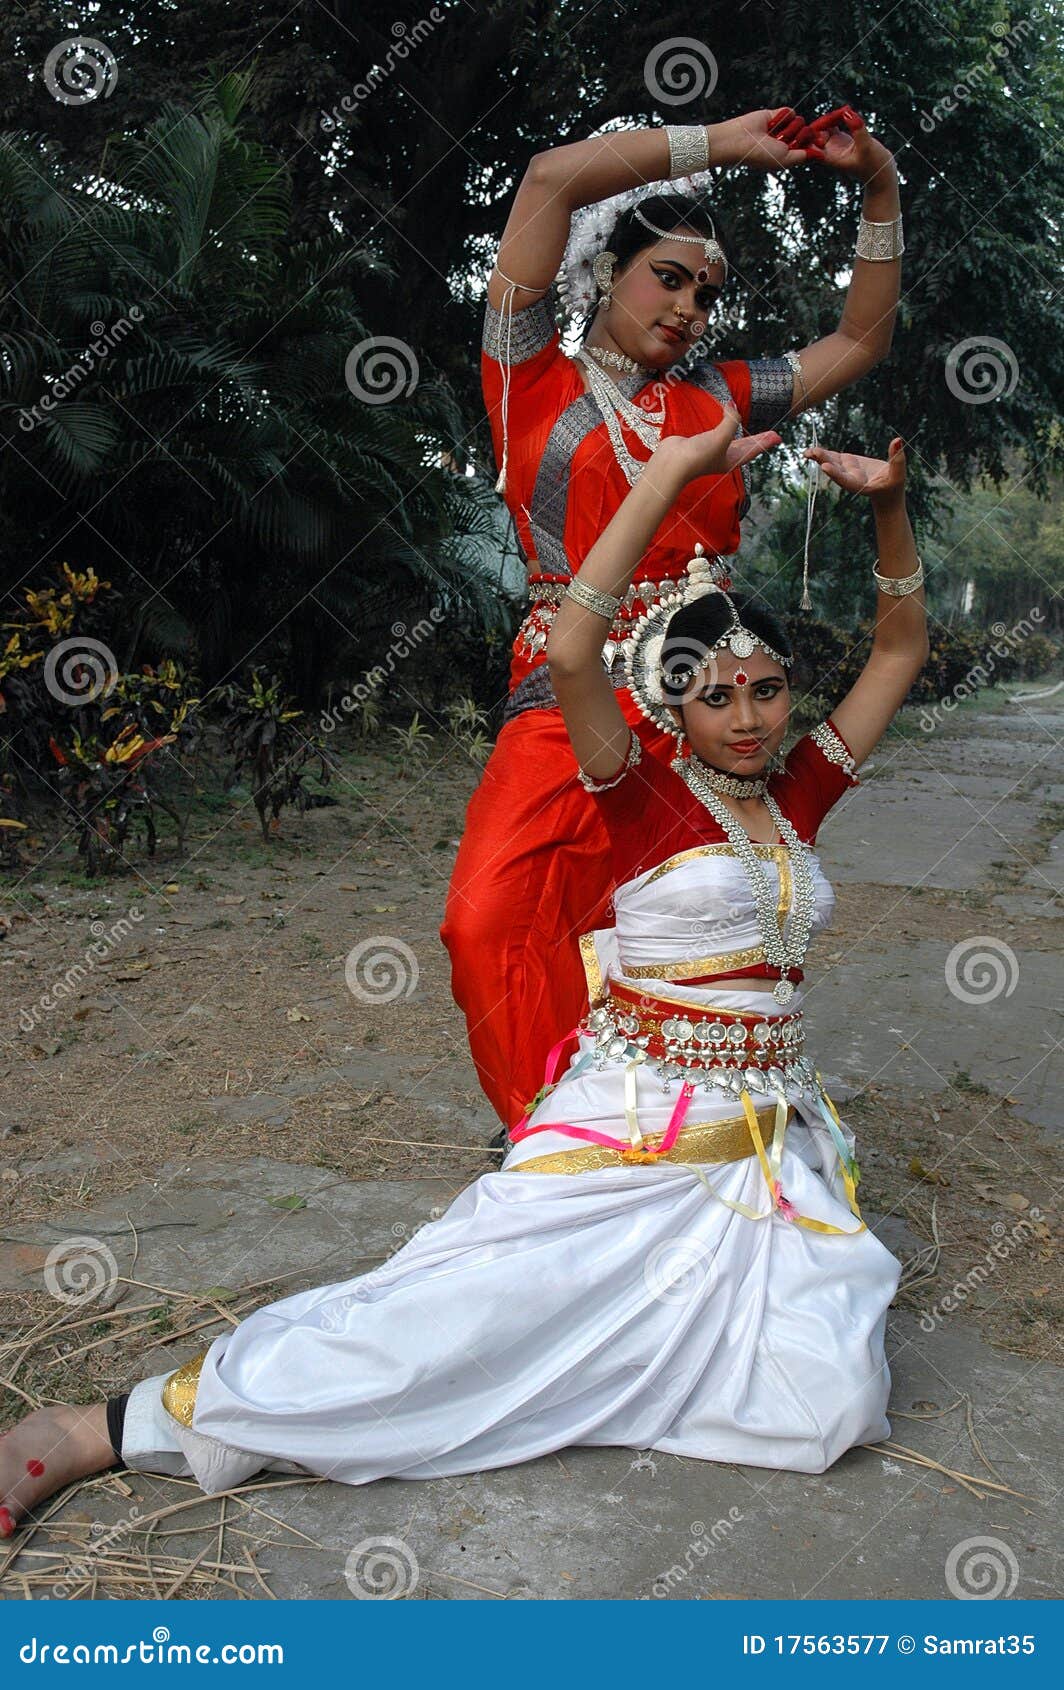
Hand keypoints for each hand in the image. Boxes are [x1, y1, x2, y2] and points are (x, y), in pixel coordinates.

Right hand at [658, 404, 781, 484]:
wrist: (672, 463)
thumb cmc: (699, 455)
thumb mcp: (722, 437)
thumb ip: (732, 419)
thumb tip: (732, 405)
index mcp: (732, 460)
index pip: (753, 449)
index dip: (765, 442)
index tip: (778, 437)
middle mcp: (723, 457)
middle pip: (746, 447)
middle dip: (759, 441)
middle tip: (772, 435)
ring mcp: (711, 451)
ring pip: (732, 441)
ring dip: (743, 437)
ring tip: (752, 434)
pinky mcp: (700, 444)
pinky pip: (717, 433)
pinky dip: (724, 427)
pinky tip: (725, 424)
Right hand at [721, 108, 820, 171]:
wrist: (741, 140)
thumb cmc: (760, 155)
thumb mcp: (785, 160)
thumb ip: (803, 156)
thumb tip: (821, 155)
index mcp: (791, 154)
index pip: (810, 146)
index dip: (814, 143)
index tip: (818, 142)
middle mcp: (788, 140)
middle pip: (808, 132)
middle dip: (798, 136)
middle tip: (782, 142)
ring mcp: (784, 127)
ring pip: (800, 121)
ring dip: (788, 128)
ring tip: (773, 134)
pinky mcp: (778, 115)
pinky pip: (790, 112)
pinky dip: (782, 117)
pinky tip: (770, 124)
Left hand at [797, 105, 895, 184]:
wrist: (882, 172)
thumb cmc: (874, 165)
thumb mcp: (866, 146)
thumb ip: (857, 129)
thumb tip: (847, 111)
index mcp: (829, 158)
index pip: (811, 145)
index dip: (814, 133)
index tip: (828, 126)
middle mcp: (828, 151)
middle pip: (815, 133)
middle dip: (824, 122)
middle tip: (840, 114)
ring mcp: (834, 144)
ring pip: (824, 126)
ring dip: (831, 117)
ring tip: (846, 110)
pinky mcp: (841, 138)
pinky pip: (833, 123)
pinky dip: (838, 116)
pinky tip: (847, 111)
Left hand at [804, 436, 906, 496]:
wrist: (886, 493)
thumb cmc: (894, 485)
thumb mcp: (898, 474)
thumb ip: (898, 459)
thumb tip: (898, 440)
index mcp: (860, 486)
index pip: (846, 480)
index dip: (836, 474)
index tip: (825, 467)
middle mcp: (850, 479)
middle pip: (835, 470)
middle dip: (824, 461)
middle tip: (813, 453)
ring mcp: (846, 471)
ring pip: (831, 463)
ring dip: (819, 457)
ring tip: (807, 452)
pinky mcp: (846, 463)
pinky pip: (832, 458)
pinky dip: (822, 454)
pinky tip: (811, 451)